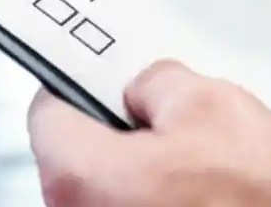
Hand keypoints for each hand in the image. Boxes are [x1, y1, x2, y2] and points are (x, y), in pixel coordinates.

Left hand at [28, 60, 270, 206]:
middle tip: (180, 124)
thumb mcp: (215, 105)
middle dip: (130, 135)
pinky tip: (219, 203)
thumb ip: (160, 82)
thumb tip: (150, 87)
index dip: (86, 83)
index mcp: (79, 176)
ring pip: (121, 193)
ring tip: (215, 172)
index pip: (51, 109)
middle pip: (86, 157)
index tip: (109, 77)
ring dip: (159, 177)